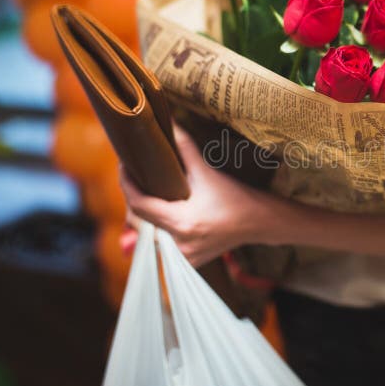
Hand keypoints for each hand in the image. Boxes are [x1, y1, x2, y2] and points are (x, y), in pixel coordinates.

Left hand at [119, 125, 268, 266]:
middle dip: (132, 198)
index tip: (125, 166)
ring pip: (146, 237)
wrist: (259, 222)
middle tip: (134, 177)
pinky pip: (161, 247)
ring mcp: (183, 257)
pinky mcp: (188, 261)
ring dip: (141, 217)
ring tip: (144, 193)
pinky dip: (156, 232)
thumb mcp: (208, 172)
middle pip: (137, 222)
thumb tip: (170, 124)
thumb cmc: (235, 197)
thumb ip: (185, 149)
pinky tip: (159, 215)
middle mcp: (178, 244)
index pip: (139, 205)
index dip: (127, 184)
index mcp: (181, 222)